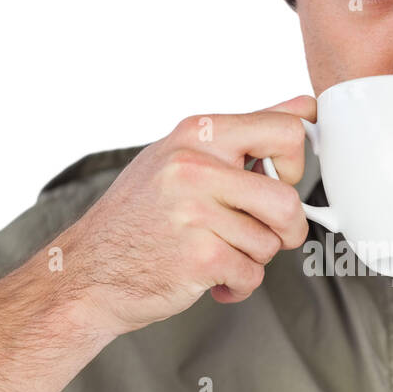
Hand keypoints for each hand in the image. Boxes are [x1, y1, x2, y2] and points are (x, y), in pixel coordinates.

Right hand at [58, 94, 316, 335]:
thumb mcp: (182, 154)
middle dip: (287, 228)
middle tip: (264, 234)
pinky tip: (210, 277)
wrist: (87, 271)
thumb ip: (246, 131)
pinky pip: (252, 275)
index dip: (295, 164)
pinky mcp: (199, 258)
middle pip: (287, 199)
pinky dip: (238, 285)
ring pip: (271, 243)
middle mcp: (194, 168)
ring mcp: (195, 213)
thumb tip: (305, 106)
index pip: (287, 130)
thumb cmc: (140, 214)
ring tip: (218, 252)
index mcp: (196, 134)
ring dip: (253, 258)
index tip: (278, 180)